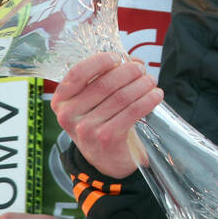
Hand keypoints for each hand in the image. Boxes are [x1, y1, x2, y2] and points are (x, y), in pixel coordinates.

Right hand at [52, 52, 161, 178]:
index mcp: (61, 101)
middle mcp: (68, 115)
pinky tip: (156, 95)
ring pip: (122, 96)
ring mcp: (86, 129)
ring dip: (143, 84)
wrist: (108, 160)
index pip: (77, 73)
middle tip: (143, 71)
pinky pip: (133, 111)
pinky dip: (148, 100)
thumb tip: (132, 60)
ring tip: (151, 82)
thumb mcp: (94, 101)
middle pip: (105, 83)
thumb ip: (106, 78)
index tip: (118, 58)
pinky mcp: (106, 138)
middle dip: (129, 72)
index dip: (100, 61)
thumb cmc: (102, 122)